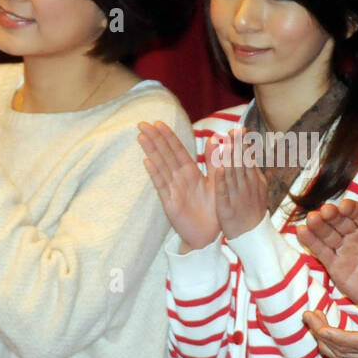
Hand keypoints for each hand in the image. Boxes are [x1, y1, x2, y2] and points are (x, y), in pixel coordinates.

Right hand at [138, 121, 218, 249]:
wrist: (209, 235)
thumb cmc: (212, 210)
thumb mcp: (216, 181)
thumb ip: (213, 161)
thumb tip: (215, 138)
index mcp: (190, 172)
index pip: (177, 150)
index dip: (168, 136)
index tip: (158, 123)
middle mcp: (179, 179)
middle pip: (165, 155)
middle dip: (154, 139)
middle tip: (142, 124)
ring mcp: (173, 190)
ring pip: (161, 166)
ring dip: (151, 151)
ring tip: (141, 137)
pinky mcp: (170, 203)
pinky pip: (162, 185)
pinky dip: (155, 173)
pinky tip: (148, 162)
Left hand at [210, 130, 267, 239]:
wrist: (252, 237)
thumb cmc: (251, 211)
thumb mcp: (256, 189)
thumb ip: (251, 171)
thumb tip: (249, 152)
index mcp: (255, 181)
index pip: (249, 159)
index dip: (244, 144)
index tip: (239, 128)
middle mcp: (248, 186)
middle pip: (243, 163)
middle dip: (239, 146)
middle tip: (235, 129)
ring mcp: (238, 197)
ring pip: (235, 175)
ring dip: (232, 159)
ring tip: (228, 143)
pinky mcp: (228, 208)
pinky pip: (225, 192)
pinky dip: (223, 181)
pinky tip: (220, 169)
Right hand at [297, 190, 357, 314]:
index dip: (350, 209)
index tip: (343, 206)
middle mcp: (356, 236)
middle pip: (340, 221)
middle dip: (331, 215)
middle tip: (325, 212)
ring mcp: (344, 250)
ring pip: (327, 234)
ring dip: (318, 226)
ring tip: (311, 219)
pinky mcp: (334, 265)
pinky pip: (321, 251)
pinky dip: (310, 242)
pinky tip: (302, 231)